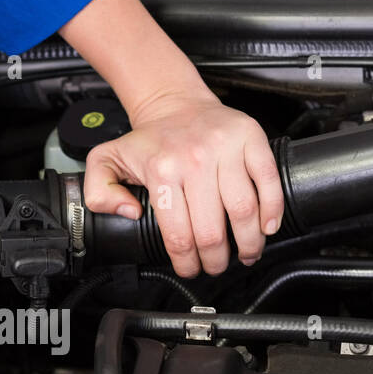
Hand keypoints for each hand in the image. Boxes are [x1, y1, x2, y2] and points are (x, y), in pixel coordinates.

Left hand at [83, 91, 284, 276]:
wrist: (175, 104)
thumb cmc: (147, 140)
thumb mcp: (105, 161)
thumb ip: (100, 192)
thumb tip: (129, 213)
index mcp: (161, 170)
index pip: (178, 234)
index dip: (186, 262)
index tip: (191, 269)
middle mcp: (194, 159)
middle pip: (212, 230)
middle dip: (216, 260)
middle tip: (217, 266)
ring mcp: (225, 148)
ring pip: (243, 210)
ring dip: (248, 243)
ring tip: (246, 254)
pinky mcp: (251, 138)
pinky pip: (268, 180)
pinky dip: (272, 209)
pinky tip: (267, 227)